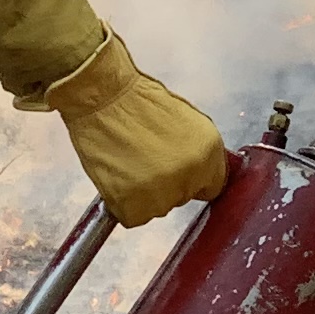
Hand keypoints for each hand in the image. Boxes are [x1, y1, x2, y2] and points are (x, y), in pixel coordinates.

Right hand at [43, 34, 231, 223]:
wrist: (103, 96)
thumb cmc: (136, 101)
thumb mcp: (186, 121)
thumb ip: (197, 151)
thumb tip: (200, 173)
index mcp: (210, 150)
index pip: (211, 187)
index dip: (190, 181)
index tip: (176, 174)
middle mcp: (192, 173)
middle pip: (181, 198)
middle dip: (165, 185)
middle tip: (144, 161)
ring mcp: (164, 191)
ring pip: (157, 209)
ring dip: (143, 196)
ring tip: (129, 165)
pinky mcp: (135, 202)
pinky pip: (133, 217)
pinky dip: (123, 204)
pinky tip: (118, 178)